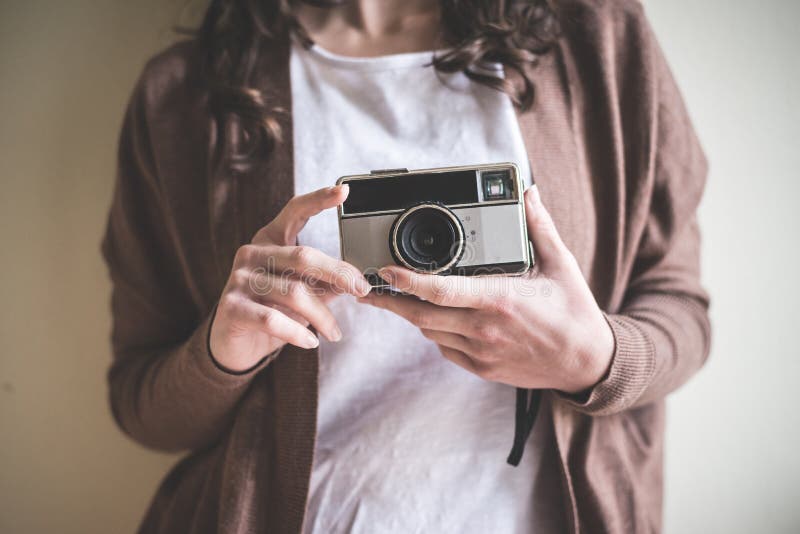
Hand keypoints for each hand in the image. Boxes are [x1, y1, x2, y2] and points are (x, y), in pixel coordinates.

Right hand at [210, 184, 370, 371]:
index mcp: (270, 240)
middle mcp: (252, 253)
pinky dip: (298, 332)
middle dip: (339, 274)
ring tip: (335, 332)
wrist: (233, 343)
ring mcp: (239, 279)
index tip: (344, 190)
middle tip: (362, 289)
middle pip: (304, 256)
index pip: (295, 211)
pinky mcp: (231, 307)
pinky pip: (274, 319)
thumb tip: (358, 279)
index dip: (318, 199)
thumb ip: (323, 281)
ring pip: (294, 293)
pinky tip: (311, 342)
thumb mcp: (301, 292)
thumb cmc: (272, 310)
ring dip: (322, 316)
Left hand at [359, 186, 613, 393]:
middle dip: (391, 301)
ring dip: (412, 314)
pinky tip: (433, 318)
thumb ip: (539, 227)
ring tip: (398, 297)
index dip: (407, 281)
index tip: (385, 269)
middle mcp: (485, 329)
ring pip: (430, 332)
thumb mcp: (561, 264)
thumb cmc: (573, 312)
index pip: (442, 290)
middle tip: (368, 287)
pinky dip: (434, 331)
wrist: (587, 363)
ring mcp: (481, 352)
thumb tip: (528, 193)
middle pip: (422, 315)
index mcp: (500, 299)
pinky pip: (445, 348)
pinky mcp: (481, 368)